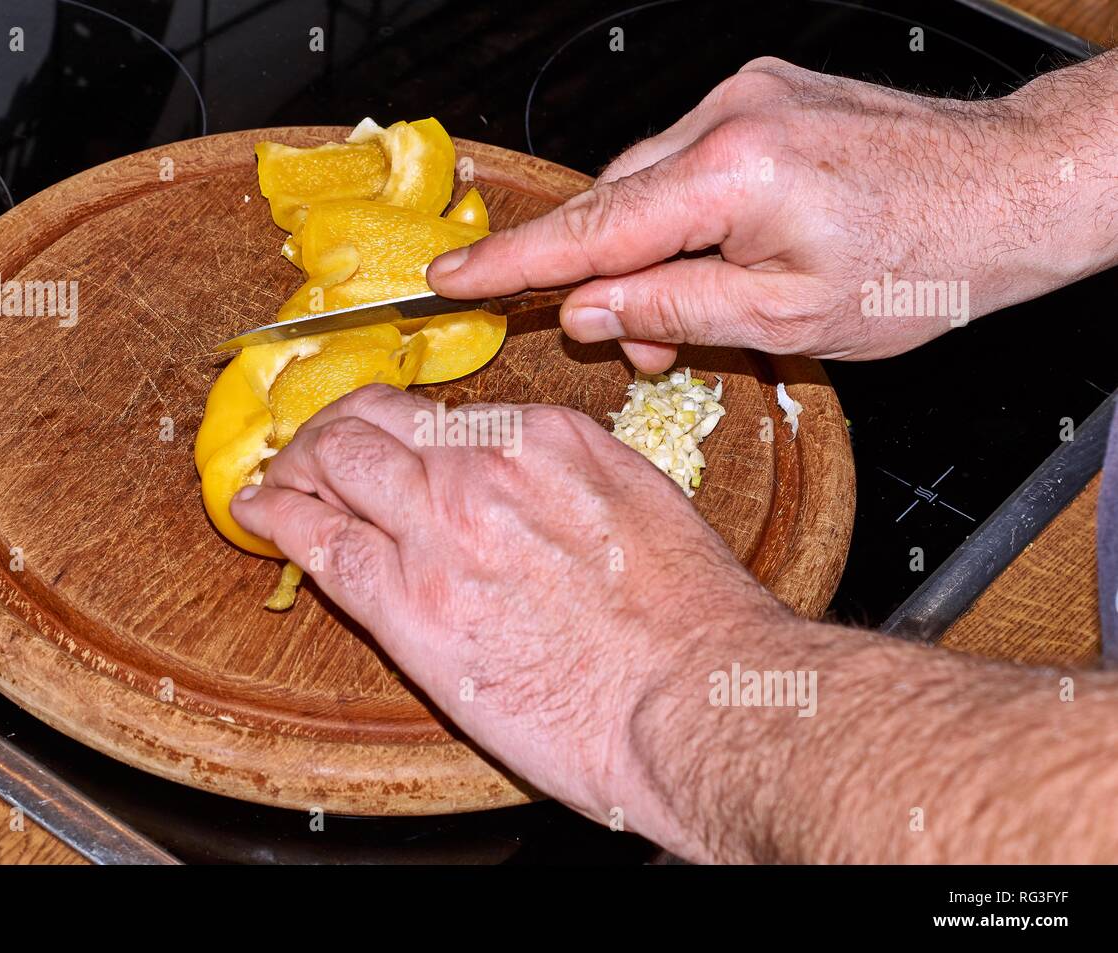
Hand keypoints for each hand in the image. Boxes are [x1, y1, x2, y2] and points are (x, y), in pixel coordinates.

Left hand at [229, 384, 785, 828]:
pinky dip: (275, 514)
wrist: (695, 698)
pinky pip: (318, 540)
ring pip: (333, 463)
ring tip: (275, 477)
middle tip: (313, 450)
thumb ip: (569, 484)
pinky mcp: (407, 603)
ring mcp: (439, 529)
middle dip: (331, 430)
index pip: (437, 414)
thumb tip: (532, 492)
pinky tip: (255, 509)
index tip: (383, 440)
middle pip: (372, 422)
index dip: (395, 425)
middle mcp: (482, 467)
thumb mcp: (640, 505)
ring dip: (295, 464)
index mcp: (543, 438)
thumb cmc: (690, 619)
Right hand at [428, 57, 1092, 369]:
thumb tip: (589, 311)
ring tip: (686, 314)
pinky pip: (690, 160)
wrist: (1011, 190)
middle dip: (609, 279)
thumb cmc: (926, 260)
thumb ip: (674, 310)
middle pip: (616, 205)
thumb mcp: (789, 320)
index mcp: (733, 176)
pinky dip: (685, 216)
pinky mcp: (767, 96)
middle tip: (632, 345)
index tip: (451, 275)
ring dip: (651, 251)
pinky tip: (717, 256)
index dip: (513, 261)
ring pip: (651, 185)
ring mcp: (749, 97)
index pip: (592, 229)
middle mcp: (731, 118)